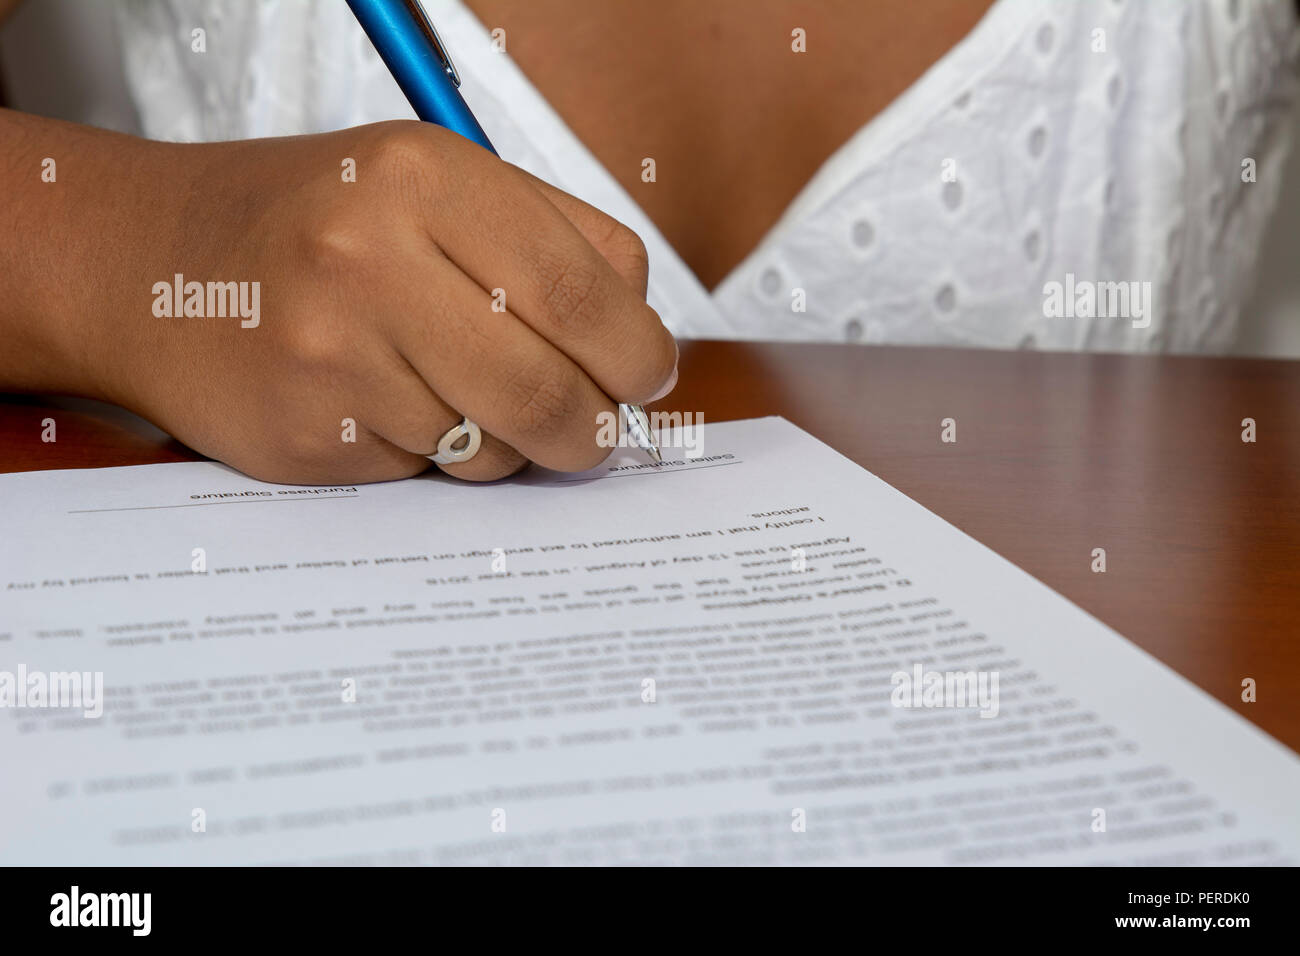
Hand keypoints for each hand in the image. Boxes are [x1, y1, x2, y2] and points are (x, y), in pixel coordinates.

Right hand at [33, 120, 677, 482]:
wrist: (154, 265)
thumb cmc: (317, 223)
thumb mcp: (433, 183)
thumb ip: (550, 242)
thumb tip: (640, 343)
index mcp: (425, 179)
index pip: (585, 292)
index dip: (639, 353)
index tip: (649, 377)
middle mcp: (372, 262)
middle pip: (551, 391)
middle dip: (594, 430)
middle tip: (597, 431)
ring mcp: (332, 356)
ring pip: (492, 449)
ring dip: (504, 442)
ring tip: (454, 393)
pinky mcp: (308, 435)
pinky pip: (426, 475)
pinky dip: (432, 455)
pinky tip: (385, 406)